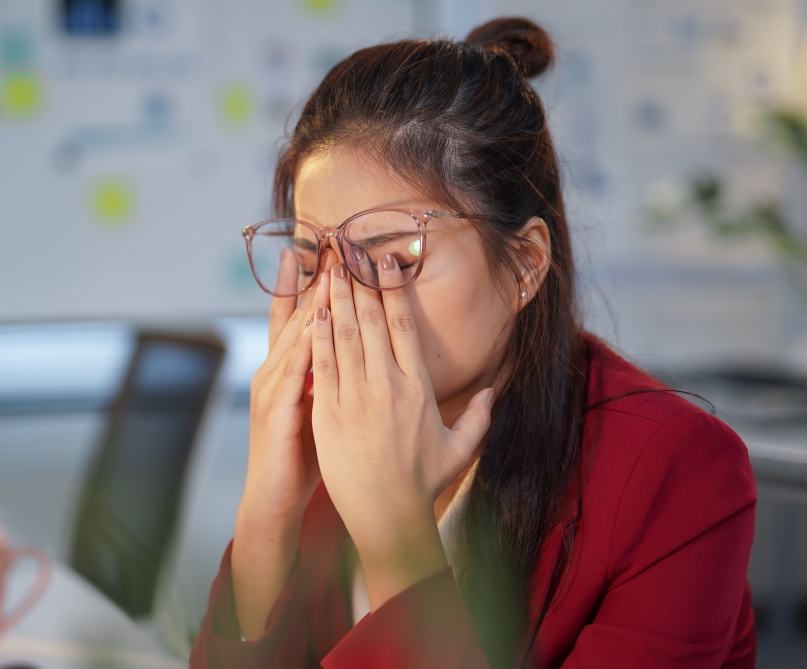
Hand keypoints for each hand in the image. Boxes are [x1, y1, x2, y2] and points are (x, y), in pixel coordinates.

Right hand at [232, 249, 319, 638]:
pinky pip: (292, 368)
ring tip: (327, 267)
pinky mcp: (275, 408)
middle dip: (312, 277)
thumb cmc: (300, 456)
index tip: (318, 247)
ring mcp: (271, 386)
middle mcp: (273, 369)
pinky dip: (304, 342)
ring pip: (293, 334)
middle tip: (327, 240)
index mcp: (286, 369)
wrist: (273, 500)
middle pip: (294, 314)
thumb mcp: (317, 409)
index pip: (295, 315)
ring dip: (311, 300)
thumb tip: (354, 352)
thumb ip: (328, 377)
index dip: (304, 281)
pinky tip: (316, 321)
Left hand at [311, 256, 494, 609]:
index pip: (405, 326)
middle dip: (359, 282)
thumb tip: (494, 393)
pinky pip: (322, 365)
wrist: (388, 515)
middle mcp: (388, 384)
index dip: (393, 290)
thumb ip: (480, 417)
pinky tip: (311, 312)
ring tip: (328, 268)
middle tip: (348, 250)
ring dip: (335, 299)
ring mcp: (356, 397)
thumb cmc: (423, 484)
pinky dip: (317, 336)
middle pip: (371, 321)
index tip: (385, 262)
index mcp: (418, 387)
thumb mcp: (460, 448)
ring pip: (344, 336)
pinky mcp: (329, 412)